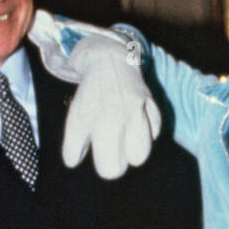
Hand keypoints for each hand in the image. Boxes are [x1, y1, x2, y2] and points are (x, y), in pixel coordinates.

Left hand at [62, 34, 160, 178]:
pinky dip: (148, 131)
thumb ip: (73, 143)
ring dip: (135, 151)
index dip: (106, 167)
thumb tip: (73, 162)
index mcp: (100, 122)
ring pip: (144, 152)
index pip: (110, 167)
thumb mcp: (76, 118)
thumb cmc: (91, 95)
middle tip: (113, 151)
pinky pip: (156, 130)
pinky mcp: (151, 102)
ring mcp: (138, 109)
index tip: (102, 156)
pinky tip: (137, 123)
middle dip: (120, 162)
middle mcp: (120, 116)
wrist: (108, 60)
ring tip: (125, 140)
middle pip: (130, 162)